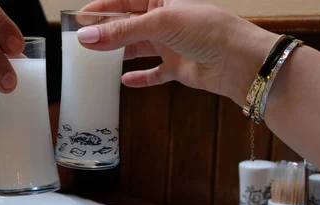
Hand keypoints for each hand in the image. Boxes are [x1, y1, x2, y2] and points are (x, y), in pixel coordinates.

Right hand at [78, 0, 278, 104]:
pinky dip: (140, 78)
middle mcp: (165, 20)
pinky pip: (153, 73)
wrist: (238, 62)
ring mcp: (171, 44)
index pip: (126, 0)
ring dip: (118, 53)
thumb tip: (86, 37)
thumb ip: (121, 31)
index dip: (103, 7)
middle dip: (106, 32)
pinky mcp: (177, 67)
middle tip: (82, 42)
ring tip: (95, 61)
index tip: (80, 18)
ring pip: (137, 48)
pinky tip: (125, 82)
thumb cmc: (205, 30)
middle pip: (129, 24)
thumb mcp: (159, 23)